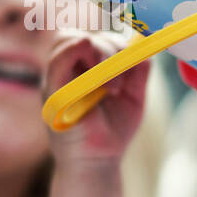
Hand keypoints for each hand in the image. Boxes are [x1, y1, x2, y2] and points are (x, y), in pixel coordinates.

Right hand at [43, 32, 149, 164]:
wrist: (99, 163)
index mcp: (82, 65)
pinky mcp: (52, 93)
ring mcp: (56, 79)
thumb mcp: (134, 93)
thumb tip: (143, 44)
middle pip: (81, 34)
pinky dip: (74, 52)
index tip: (131, 62)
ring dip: (99, 54)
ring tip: (113, 87)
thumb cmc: (113, 129)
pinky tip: (96, 70)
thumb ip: (138, 67)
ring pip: (69, 40)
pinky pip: (57, 61)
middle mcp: (66, 68)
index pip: (91, 35)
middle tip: (121, 81)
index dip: (113, 41)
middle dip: (109, 49)